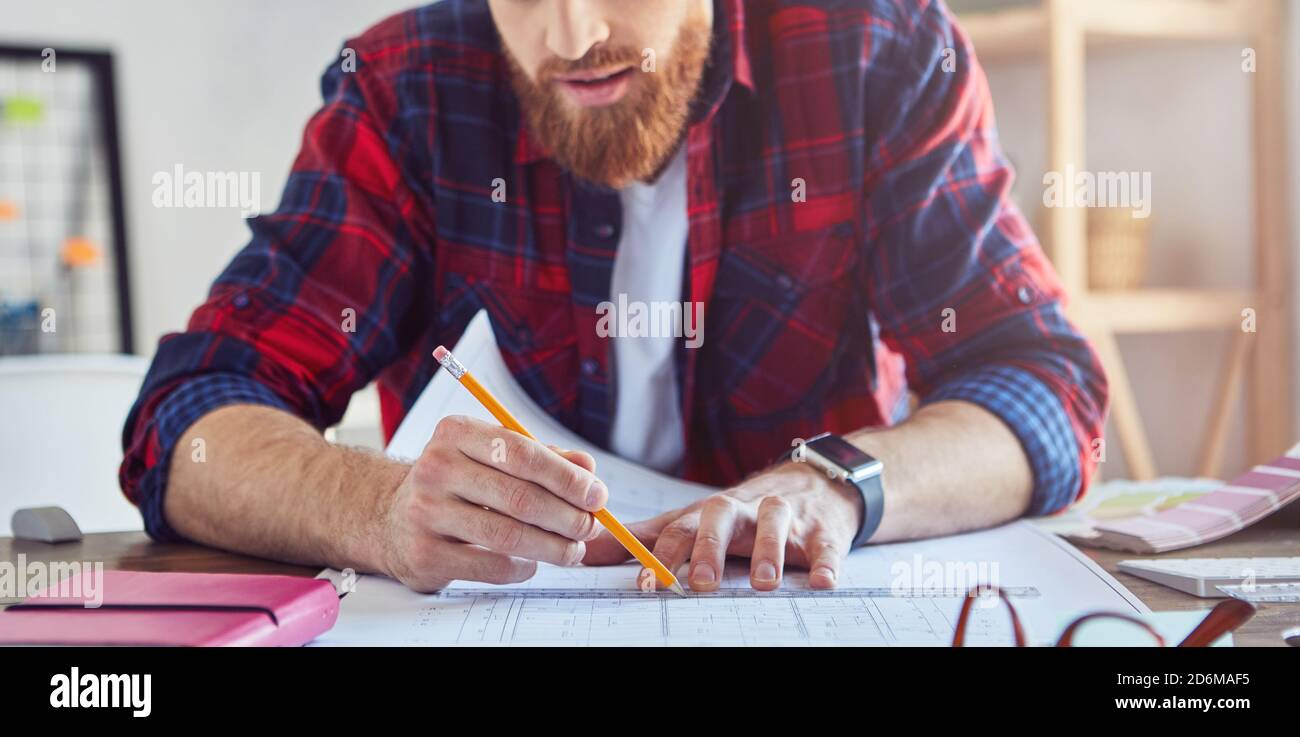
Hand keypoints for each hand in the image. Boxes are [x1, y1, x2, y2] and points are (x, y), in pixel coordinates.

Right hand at [378, 415, 607, 591]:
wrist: (391, 519)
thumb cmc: (457, 483)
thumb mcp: (493, 457)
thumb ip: (542, 458)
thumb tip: (589, 469)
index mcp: (456, 432)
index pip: (523, 453)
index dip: (567, 478)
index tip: (597, 496)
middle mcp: (436, 467)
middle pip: (520, 497)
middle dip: (566, 517)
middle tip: (590, 527)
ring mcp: (426, 512)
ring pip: (507, 535)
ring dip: (552, 547)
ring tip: (572, 551)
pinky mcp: (425, 554)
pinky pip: (490, 566)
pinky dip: (522, 568)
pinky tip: (532, 562)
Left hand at [584, 461, 863, 590]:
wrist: (813, 486)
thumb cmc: (741, 515)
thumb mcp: (694, 521)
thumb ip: (645, 539)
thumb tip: (584, 552)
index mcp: (709, 513)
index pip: (679, 527)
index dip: (663, 554)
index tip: (648, 582)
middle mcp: (743, 510)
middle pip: (722, 516)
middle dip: (709, 548)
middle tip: (699, 583)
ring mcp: (786, 517)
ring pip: (775, 522)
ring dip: (768, 551)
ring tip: (762, 585)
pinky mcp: (823, 530)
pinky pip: (826, 544)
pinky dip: (826, 562)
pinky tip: (823, 582)